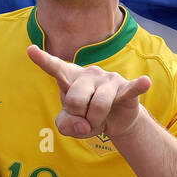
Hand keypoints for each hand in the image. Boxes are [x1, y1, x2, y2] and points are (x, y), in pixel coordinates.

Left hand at [27, 44, 151, 138]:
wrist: (116, 120)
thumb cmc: (88, 116)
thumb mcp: (69, 125)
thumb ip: (65, 125)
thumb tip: (84, 124)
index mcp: (70, 77)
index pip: (55, 68)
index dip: (43, 60)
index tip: (31, 50)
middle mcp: (89, 73)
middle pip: (75, 100)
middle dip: (78, 118)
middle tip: (85, 119)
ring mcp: (109, 79)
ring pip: (98, 107)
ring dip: (96, 123)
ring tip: (100, 121)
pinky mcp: (126, 89)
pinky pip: (131, 89)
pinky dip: (138, 87)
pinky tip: (145, 82)